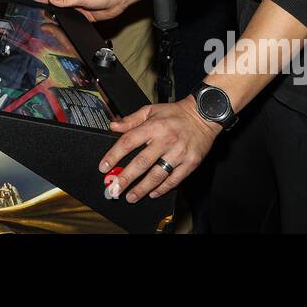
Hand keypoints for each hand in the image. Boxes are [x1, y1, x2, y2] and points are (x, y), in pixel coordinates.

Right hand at [38, 0, 131, 22]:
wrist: (118, 0)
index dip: (42, 0)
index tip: (32, 4)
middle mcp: (73, 0)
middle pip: (56, 6)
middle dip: (46, 10)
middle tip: (36, 17)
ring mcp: (78, 9)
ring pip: (63, 15)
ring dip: (56, 18)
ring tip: (46, 24)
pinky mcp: (85, 17)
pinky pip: (73, 21)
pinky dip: (67, 24)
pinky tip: (62, 28)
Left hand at [99, 98, 220, 202]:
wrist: (203, 115)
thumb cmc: (175, 113)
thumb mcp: (151, 110)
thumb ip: (131, 120)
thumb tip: (113, 126)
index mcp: (153, 126)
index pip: (128, 142)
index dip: (114, 156)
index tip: (104, 167)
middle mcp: (165, 140)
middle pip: (141, 163)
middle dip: (126, 178)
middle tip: (114, 189)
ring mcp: (178, 153)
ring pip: (157, 175)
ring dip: (142, 188)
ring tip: (131, 196)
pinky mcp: (190, 163)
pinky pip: (174, 180)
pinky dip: (162, 189)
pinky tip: (152, 193)